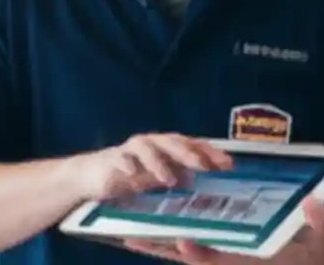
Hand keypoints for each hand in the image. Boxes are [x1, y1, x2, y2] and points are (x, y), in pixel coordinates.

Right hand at [73, 133, 233, 201]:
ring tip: (170, 180)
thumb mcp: (158, 177)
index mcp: (165, 147)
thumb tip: (199, 178)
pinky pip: (122, 160)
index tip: (228, 164)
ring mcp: (131, 150)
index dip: (210, 152)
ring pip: (148, 149)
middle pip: (172, 142)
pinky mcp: (113, 159)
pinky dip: (128, 166)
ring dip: (159, 163)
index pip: (191, 145)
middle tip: (205, 166)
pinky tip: (134, 176)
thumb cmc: (130, 174)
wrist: (94, 174)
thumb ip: (177, 174)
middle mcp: (150, 143)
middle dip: (189, 153)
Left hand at [122, 196, 323, 263]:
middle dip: (162, 249)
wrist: (314, 258)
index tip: (182, 242)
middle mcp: (233, 262)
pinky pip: (192, 249)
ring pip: (186, 255)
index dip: (201, 255)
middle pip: (192, 259)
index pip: (222, 261)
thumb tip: (313, 203)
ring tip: (128, 233)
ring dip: (158, 245)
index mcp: (253, 262)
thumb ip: (316, 222)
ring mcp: (225, 259)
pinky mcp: (221, 254)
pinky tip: (151, 230)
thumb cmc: (317, 250)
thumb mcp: (320, 238)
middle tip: (131, 237)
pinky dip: (170, 242)